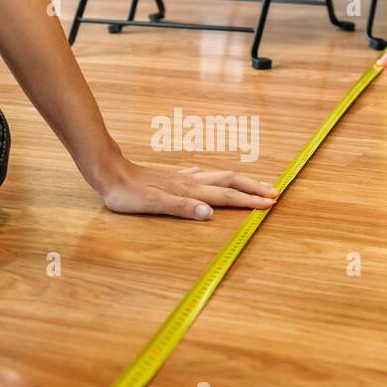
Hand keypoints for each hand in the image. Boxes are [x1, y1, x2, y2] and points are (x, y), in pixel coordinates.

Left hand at [98, 159, 277, 220]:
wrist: (110, 173)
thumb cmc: (128, 193)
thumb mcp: (152, 204)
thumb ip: (182, 208)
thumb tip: (209, 213)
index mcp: (189, 190)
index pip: (226, 196)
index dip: (249, 201)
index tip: (270, 204)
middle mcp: (191, 181)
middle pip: (230, 182)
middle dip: (254, 188)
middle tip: (275, 193)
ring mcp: (184, 176)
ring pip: (221, 177)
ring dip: (242, 181)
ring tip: (257, 185)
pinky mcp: (176, 176)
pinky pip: (207, 175)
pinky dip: (222, 178)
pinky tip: (219, 178)